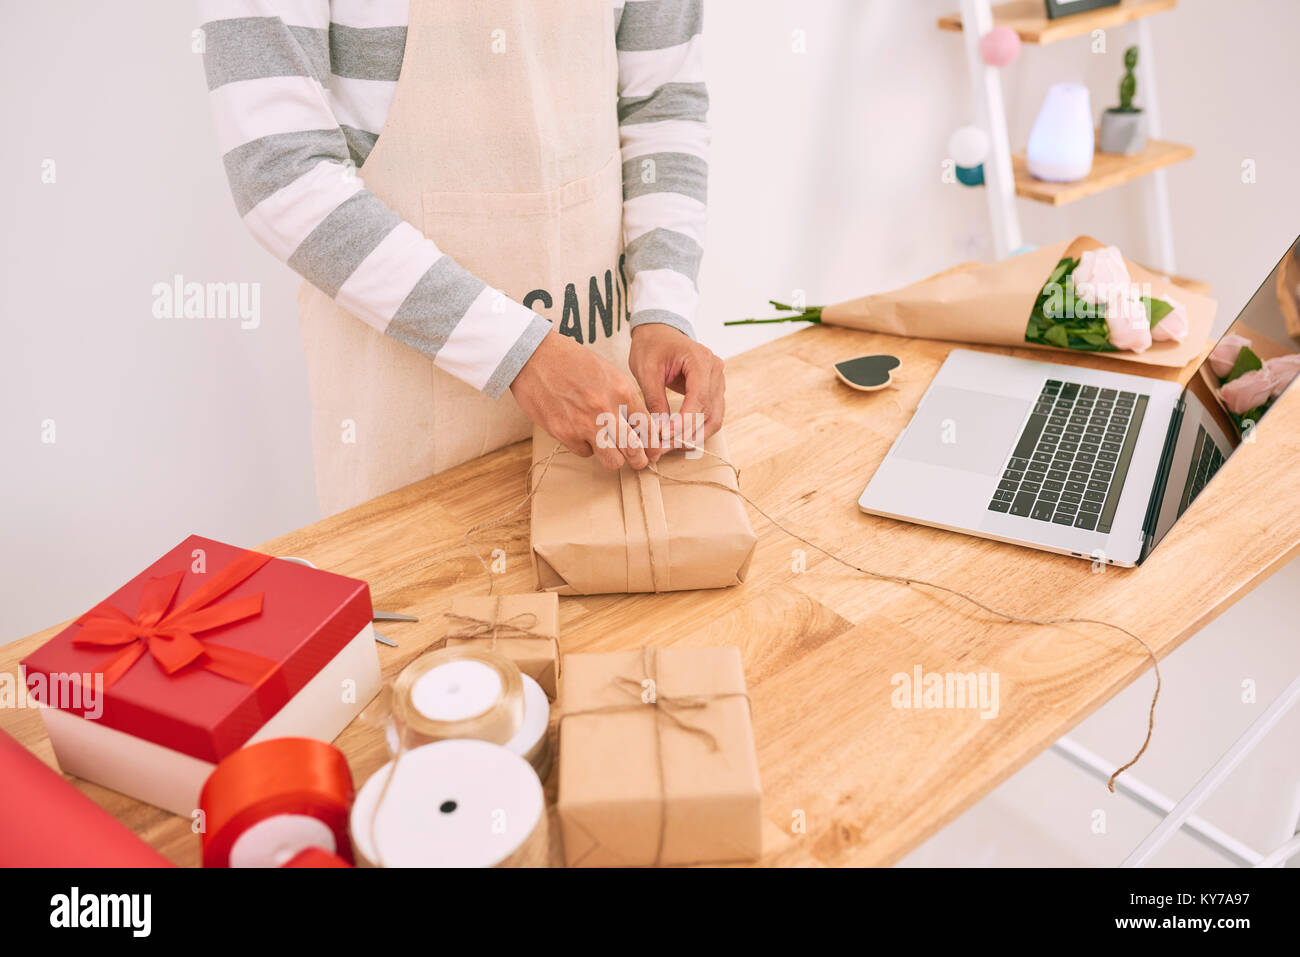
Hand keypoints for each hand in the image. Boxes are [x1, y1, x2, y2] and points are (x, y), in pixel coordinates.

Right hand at [510, 330, 650, 469]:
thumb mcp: (608, 373)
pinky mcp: (564, 433)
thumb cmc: (572, 361)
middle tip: (639, 461)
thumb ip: (625, 399)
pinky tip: (579, 432)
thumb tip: (638, 427)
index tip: (652, 451)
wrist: (534, 356)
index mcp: (622, 391)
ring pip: (612, 461)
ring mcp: (584, 424)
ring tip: (610, 450)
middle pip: (634, 451)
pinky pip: (584, 453)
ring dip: (613, 458)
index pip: (648, 428)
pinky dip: (585, 447)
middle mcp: (606, 410)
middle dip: (639, 460)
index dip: (653, 445)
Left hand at [628, 322, 724, 460]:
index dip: (684, 421)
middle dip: (687, 434)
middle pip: (710, 412)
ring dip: (693, 436)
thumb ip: (655, 400)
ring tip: (669, 447)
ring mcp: (718, 381)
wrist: (659, 332)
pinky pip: (710, 416)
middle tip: (663, 447)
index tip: (665, 436)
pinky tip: (677, 439)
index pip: (699, 398)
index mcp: (701, 360)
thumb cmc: (652, 346)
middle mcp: (715, 371)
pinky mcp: (713, 391)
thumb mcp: (646, 371)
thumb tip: (661, 430)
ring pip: (714, 419)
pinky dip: (696, 430)